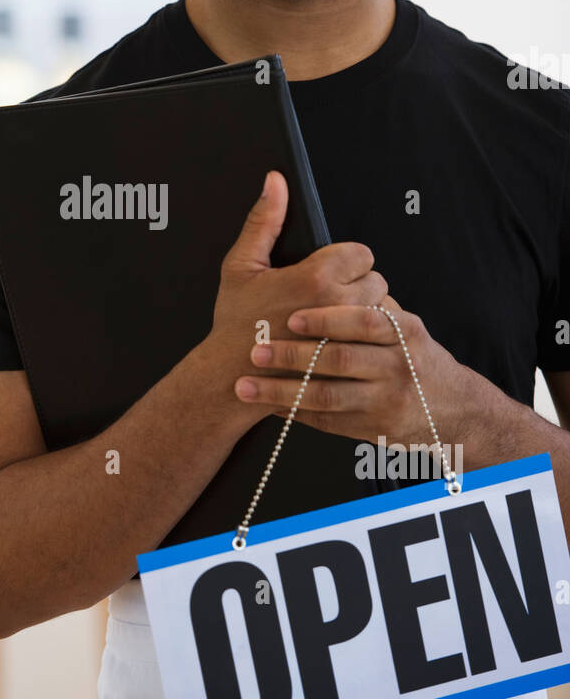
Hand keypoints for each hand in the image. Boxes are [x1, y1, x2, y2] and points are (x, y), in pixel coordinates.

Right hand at [206, 169, 387, 416]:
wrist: (233, 375)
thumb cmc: (235, 320)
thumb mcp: (242, 265)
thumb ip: (265, 220)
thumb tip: (276, 180)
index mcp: (315, 275)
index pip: (362, 254)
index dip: (348, 261)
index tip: (331, 271)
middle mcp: (337, 304)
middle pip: (378, 282)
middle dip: (359, 287)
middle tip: (333, 297)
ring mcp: (346, 337)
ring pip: (381, 314)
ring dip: (366, 315)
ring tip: (338, 321)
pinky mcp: (350, 362)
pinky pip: (376, 345)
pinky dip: (365, 342)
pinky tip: (342, 342)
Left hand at [233, 293, 467, 448]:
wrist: (452, 408)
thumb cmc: (414, 357)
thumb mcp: (405, 325)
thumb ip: (371, 306)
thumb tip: (331, 269)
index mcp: (403, 332)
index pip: (365, 320)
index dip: (327, 317)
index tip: (291, 316)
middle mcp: (397, 367)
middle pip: (341, 360)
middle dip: (293, 356)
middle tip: (255, 351)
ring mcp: (386, 402)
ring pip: (327, 396)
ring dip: (282, 391)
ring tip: (247, 386)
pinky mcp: (374, 429)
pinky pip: (328, 421)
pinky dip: (295, 412)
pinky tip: (268, 404)